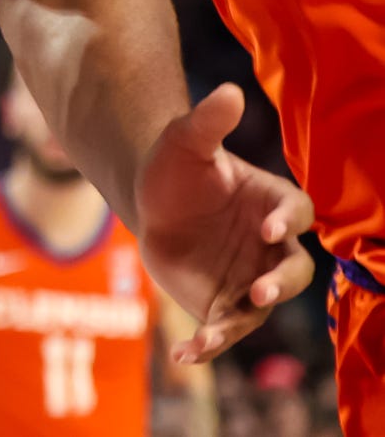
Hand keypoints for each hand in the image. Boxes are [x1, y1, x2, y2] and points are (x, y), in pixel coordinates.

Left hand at [134, 83, 316, 362]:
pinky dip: (207, 346)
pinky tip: (182, 357)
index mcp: (273, 204)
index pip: (296, 214)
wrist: (151, 202)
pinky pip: (224, 330)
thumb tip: (228, 90)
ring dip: (241, 324)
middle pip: (294, 271)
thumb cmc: (176, 168)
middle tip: (258, 290)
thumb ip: (207, 122)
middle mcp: (272, 247)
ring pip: (261, 309)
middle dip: (281, 283)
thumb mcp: (184, 142)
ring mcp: (252, 279)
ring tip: (210, 335)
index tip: (268, 227)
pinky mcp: (224, 305)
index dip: (287, 221)